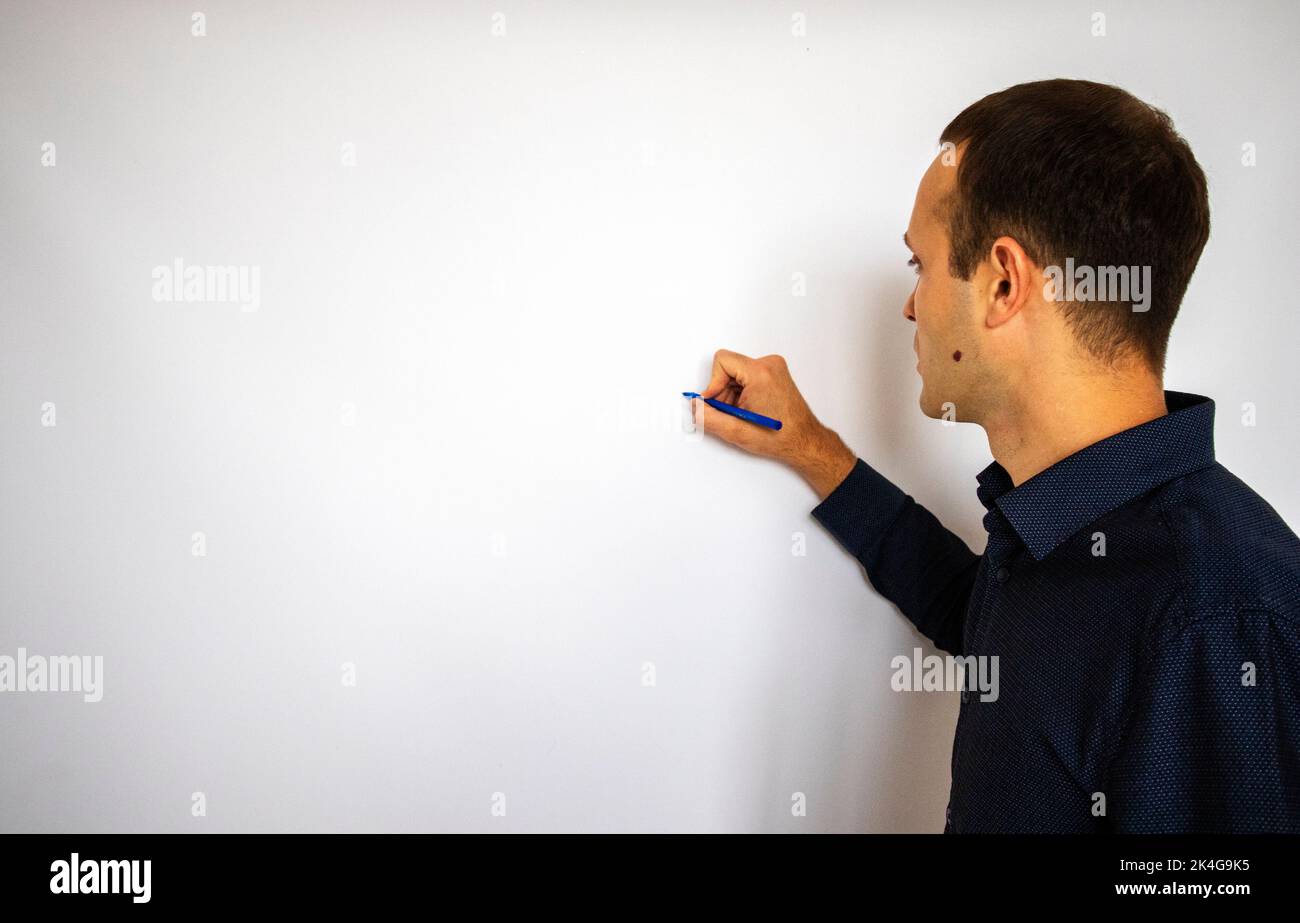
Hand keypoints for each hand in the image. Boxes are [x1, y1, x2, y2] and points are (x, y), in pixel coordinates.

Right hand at [693, 349, 856, 499]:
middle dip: (722, 392)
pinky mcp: (774, 373)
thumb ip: (708, 417)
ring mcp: (773, 368)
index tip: (714, 402)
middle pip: (728, 368)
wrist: (805, 441)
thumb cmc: (780, 436)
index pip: (722, 361)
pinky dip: (741, 393)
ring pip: (735, 374)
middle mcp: (769, 364)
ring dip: (731, 395)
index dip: (712, 384)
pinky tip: (749, 409)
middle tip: (730, 414)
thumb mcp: (736, 431)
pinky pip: (745, 377)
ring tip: (743, 414)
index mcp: (761, 373)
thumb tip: (694, 406)